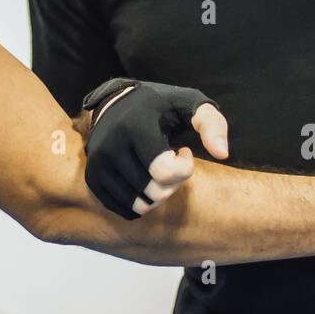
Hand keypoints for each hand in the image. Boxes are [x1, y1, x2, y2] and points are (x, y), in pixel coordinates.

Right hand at [81, 78, 227, 219]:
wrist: (116, 104)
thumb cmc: (160, 106)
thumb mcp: (190, 104)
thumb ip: (212, 124)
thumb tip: (222, 154)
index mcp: (135, 126)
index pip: (164, 171)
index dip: (184, 168)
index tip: (183, 151)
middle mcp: (110, 145)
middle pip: (154, 192)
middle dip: (173, 184)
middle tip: (173, 165)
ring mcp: (97, 164)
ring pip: (139, 205)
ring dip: (158, 195)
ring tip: (158, 172)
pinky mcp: (92, 178)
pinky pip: (124, 210)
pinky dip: (141, 202)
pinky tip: (144, 179)